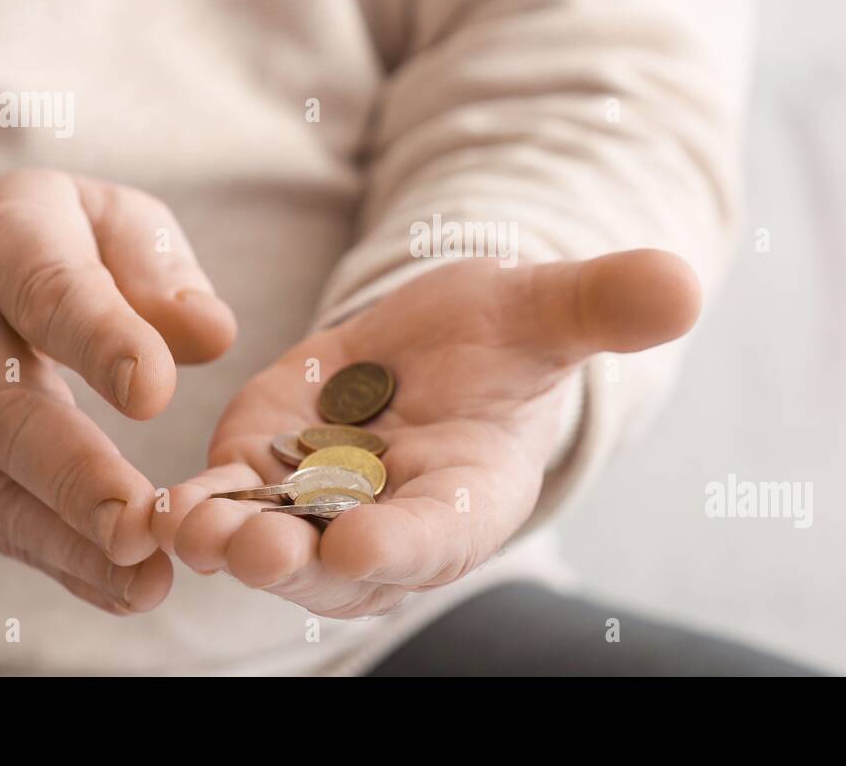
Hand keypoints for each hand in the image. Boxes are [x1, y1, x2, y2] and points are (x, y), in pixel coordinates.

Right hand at [0, 169, 235, 613]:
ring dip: (67, 540)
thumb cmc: (33, 240)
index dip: (100, 342)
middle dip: (73, 473)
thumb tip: (214, 335)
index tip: (153, 391)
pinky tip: (119, 587)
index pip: (48, 292)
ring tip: (142, 576)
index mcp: (4, 245)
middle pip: (6, 410)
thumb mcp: (100, 218)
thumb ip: (156, 269)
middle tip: (136, 521)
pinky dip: (56, 562)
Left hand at [158, 249, 698, 617]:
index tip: (360, 542)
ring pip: (276, 547)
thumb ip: (603, 306)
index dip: (403, 541)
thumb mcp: (548, 310)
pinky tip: (160, 504)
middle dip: (300, 564)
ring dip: (231, 546)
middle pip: (344, 564)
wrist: (438, 346)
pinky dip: (197, 509)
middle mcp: (393, 521)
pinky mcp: (266, 473)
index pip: (440, 532)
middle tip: (256, 552)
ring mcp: (322, 506)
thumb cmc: (505, 337)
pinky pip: (230, 503)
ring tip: (188, 528)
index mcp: (470, 495)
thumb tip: (685, 281)